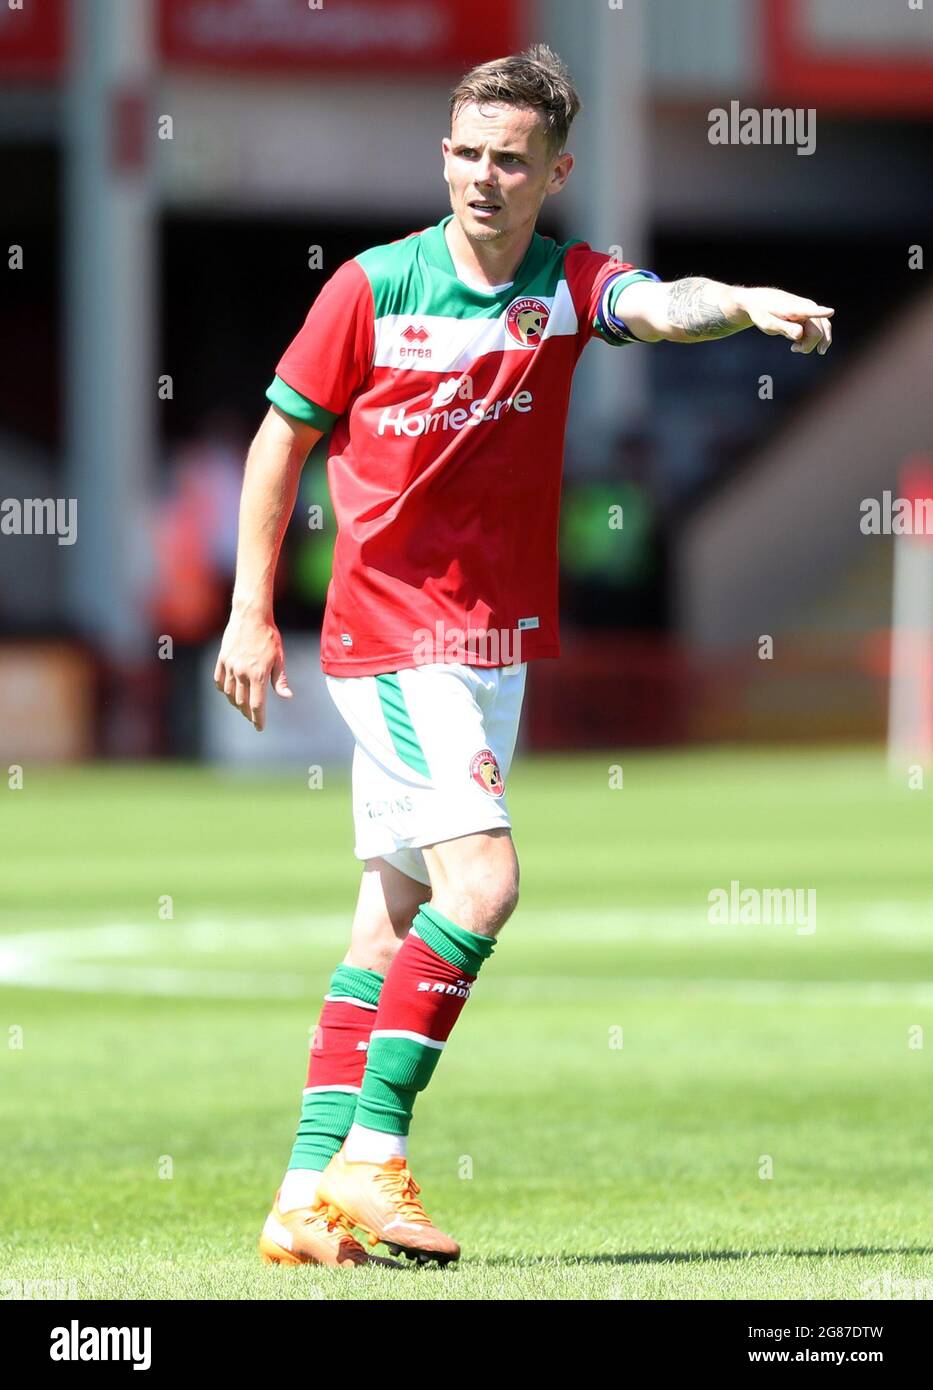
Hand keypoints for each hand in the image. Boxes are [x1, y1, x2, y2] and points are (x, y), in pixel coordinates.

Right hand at [213, 610, 291, 731]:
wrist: (251, 616)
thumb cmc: (269, 636)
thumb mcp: (279, 658)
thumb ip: (280, 680)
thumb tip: (287, 697)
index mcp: (257, 674)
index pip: (257, 704)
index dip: (258, 719)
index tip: (260, 727)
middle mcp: (241, 672)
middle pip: (242, 702)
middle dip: (248, 713)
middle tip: (252, 718)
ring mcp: (229, 666)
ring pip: (229, 693)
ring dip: (235, 703)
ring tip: (242, 707)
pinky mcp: (222, 659)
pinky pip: (219, 680)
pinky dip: (223, 689)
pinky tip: (228, 692)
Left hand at [733, 287, 833, 354]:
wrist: (760, 301)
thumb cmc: (762, 313)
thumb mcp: (768, 324)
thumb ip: (784, 328)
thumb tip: (800, 334)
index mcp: (794, 309)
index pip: (810, 310)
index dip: (821, 312)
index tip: (830, 311)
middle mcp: (806, 307)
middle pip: (817, 332)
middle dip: (808, 345)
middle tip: (793, 349)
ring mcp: (810, 309)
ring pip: (821, 331)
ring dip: (812, 343)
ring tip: (796, 347)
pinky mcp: (810, 313)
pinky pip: (820, 329)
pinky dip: (812, 339)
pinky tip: (799, 343)